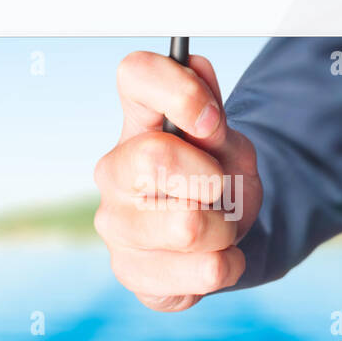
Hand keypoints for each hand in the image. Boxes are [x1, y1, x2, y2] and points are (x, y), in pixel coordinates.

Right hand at [94, 50, 261, 311]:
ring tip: (219, 227)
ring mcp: (115, 225)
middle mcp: (112, 171)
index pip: (135, 75)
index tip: (212, 122)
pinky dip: (229, 265)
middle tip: (219, 190)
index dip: (180, 92)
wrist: (220, 239)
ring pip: (187, 225)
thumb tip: (196, 67)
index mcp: (136, 124)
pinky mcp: (131, 272)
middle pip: (155, 156)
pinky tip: (214, 257)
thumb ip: (213, 110)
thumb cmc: (216, 181)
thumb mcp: (227, 142)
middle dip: (211, 178)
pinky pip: (204, 272)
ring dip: (226, 228)